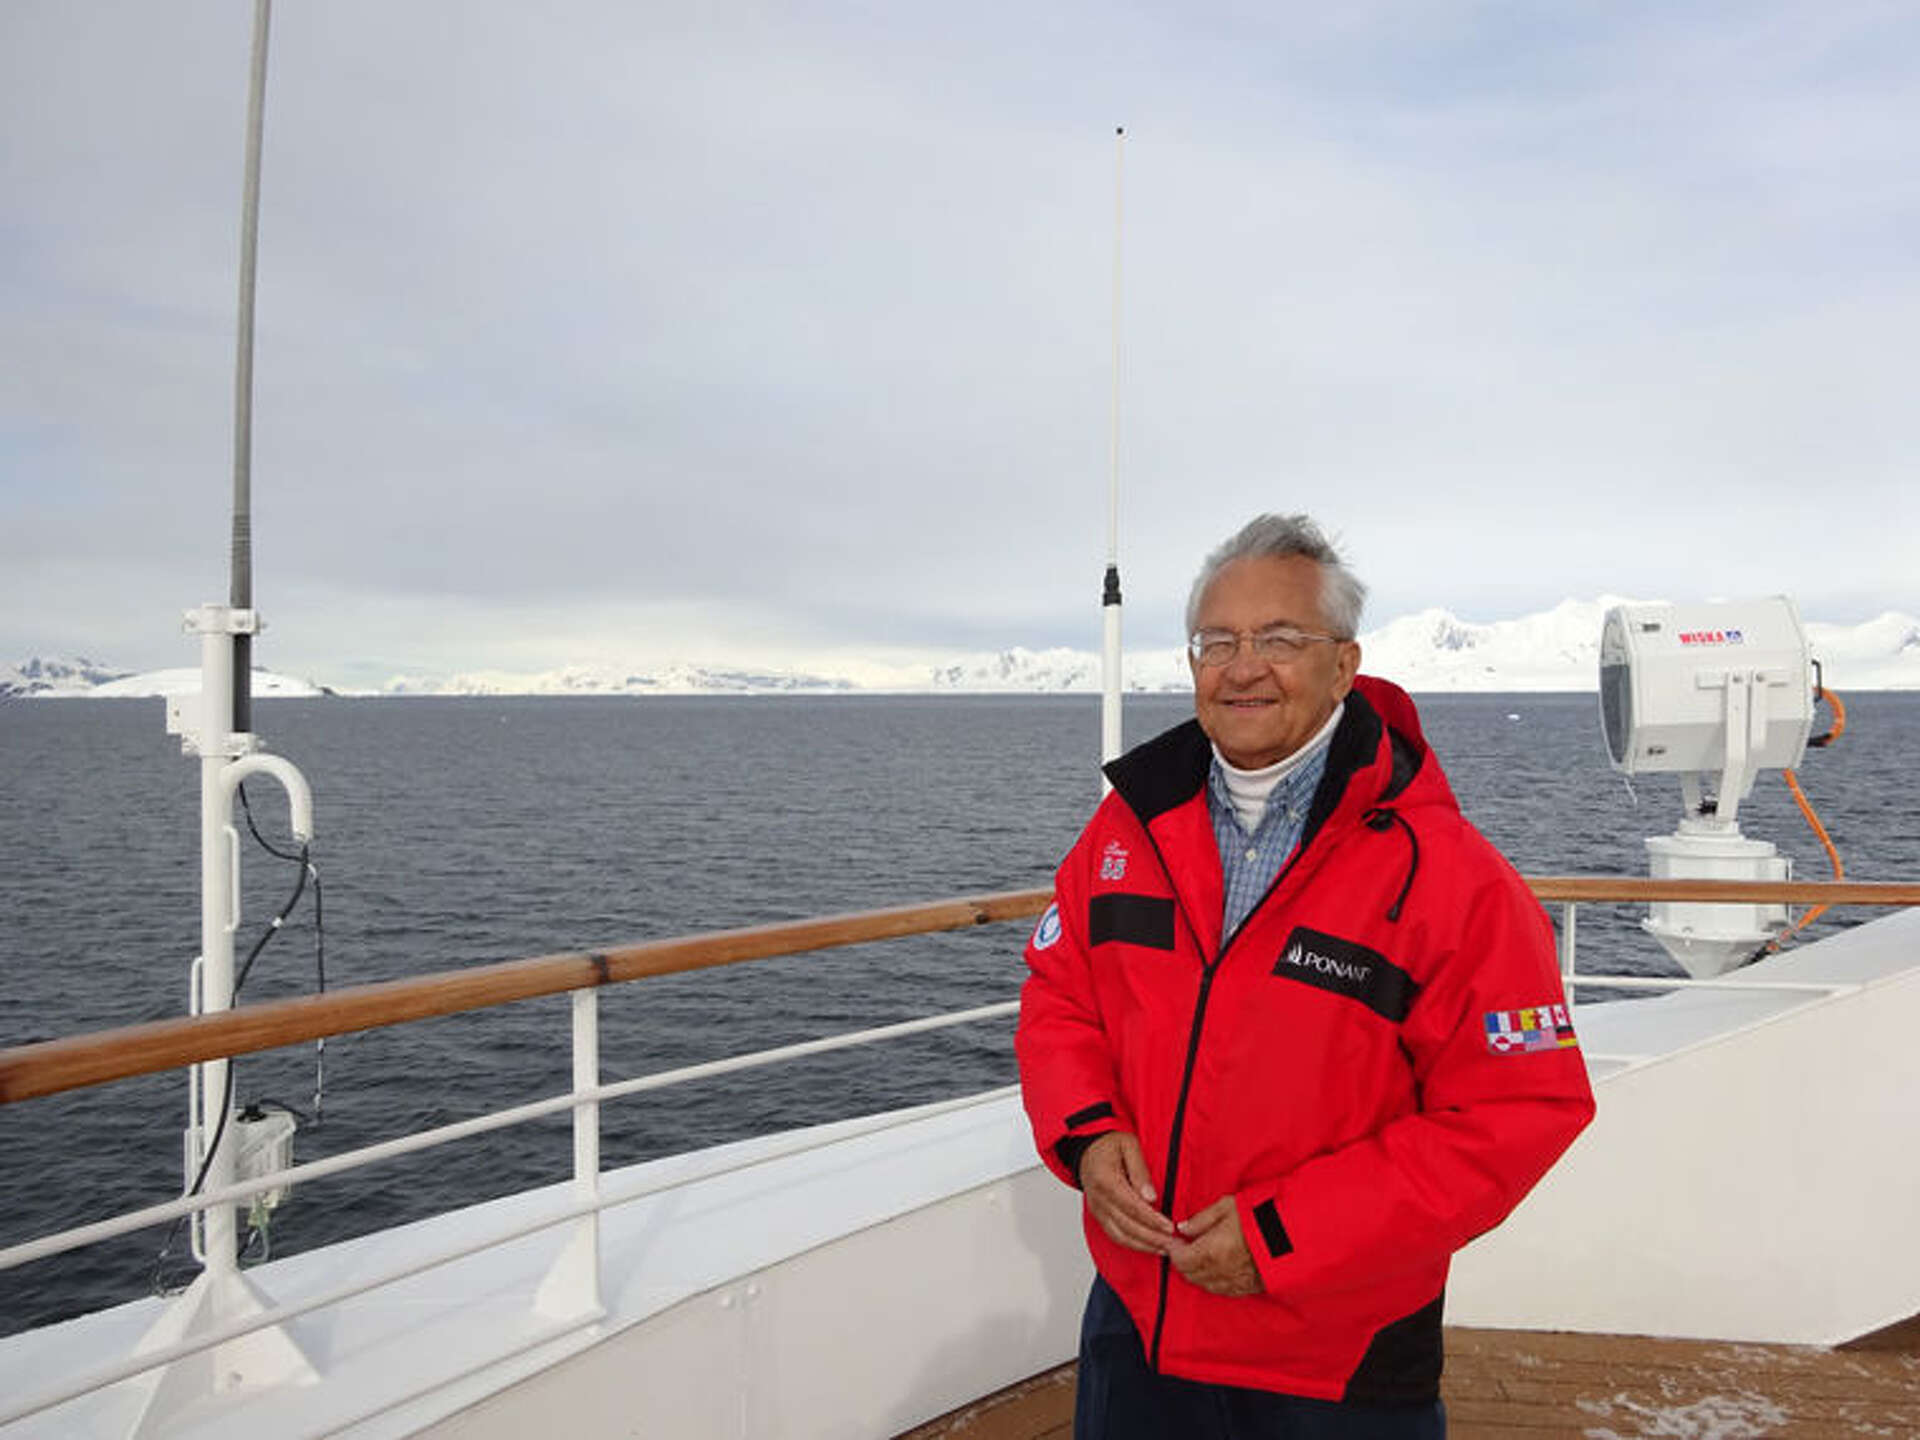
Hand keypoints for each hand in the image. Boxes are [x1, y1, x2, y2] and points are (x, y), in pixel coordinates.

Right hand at [1080, 1132, 1174, 1254]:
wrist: (1088, 1148)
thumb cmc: (1110, 1144)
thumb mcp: (1129, 1145)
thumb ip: (1140, 1171)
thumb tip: (1150, 1196)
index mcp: (1105, 1180)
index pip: (1131, 1206)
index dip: (1152, 1219)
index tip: (1170, 1227)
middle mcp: (1099, 1198)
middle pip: (1127, 1225)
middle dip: (1152, 1237)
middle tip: (1173, 1243)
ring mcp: (1097, 1209)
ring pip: (1121, 1235)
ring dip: (1144, 1245)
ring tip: (1166, 1248)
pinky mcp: (1099, 1216)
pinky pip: (1115, 1235)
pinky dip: (1133, 1245)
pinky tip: (1150, 1246)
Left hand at [1169, 1196, 1261, 1296]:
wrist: (1295, 1232)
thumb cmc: (1261, 1214)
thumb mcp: (1226, 1207)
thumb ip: (1201, 1219)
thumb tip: (1183, 1228)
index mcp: (1211, 1252)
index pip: (1180, 1260)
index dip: (1173, 1250)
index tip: (1173, 1240)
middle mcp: (1221, 1272)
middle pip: (1191, 1275)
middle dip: (1183, 1262)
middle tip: (1184, 1247)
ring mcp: (1236, 1283)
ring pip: (1206, 1285)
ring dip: (1198, 1273)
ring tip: (1199, 1256)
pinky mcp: (1251, 1288)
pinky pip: (1224, 1290)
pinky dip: (1214, 1282)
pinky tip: (1216, 1270)